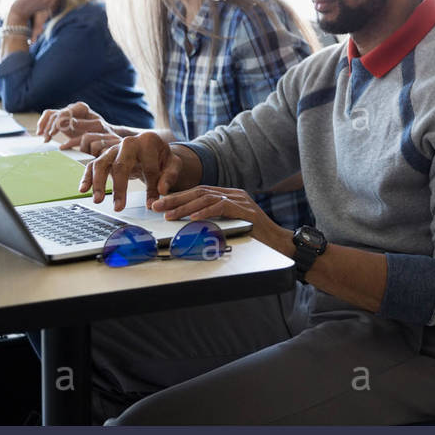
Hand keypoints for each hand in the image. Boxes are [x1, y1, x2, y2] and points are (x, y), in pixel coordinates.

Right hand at [38, 102, 110, 145]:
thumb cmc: (103, 130)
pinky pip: (48, 118)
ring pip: (50, 115)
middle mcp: (73, 108)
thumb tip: (70, 121)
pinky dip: (43, 124)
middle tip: (47, 138)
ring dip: (44, 126)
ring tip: (43, 137)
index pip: (65, 112)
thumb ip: (84, 124)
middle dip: (50, 127)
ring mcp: (66, 112)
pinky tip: (41, 133)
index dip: (57, 122)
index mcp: (82, 108)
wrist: (103, 133)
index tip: (53, 133)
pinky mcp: (62, 119)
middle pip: (56, 115)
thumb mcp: (97, 127)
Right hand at [80, 132, 182, 211]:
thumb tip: (162, 192)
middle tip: (119, 207)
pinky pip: (92, 165)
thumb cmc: (162, 157)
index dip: (151, 187)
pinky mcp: (104, 156)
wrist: (152, 148)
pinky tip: (83, 190)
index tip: (151, 204)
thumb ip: (170, 176)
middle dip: (119, 187)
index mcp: (149, 141)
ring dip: (98, 183)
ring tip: (98, 200)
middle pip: (121, 165)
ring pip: (101, 164)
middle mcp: (128, 142)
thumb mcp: (173, 163)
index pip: (149, 167)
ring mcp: (114, 148)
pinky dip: (87, 177)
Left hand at [151, 185, 283, 245]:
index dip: (178, 197)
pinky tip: (193, 217)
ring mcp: (240, 200)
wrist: (277, 242)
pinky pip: (221, 207)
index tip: (160, 204)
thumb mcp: (229, 224)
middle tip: (156, 205)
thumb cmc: (253, 236)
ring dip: (185, 207)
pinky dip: (205, 212)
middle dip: (175, 199)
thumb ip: (213, 219)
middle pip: (199, 192)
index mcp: (229, 195)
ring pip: (206, 198)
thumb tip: (188, 223)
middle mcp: (234, 194)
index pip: (199, 192)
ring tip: (169, 214)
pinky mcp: (245, 210)